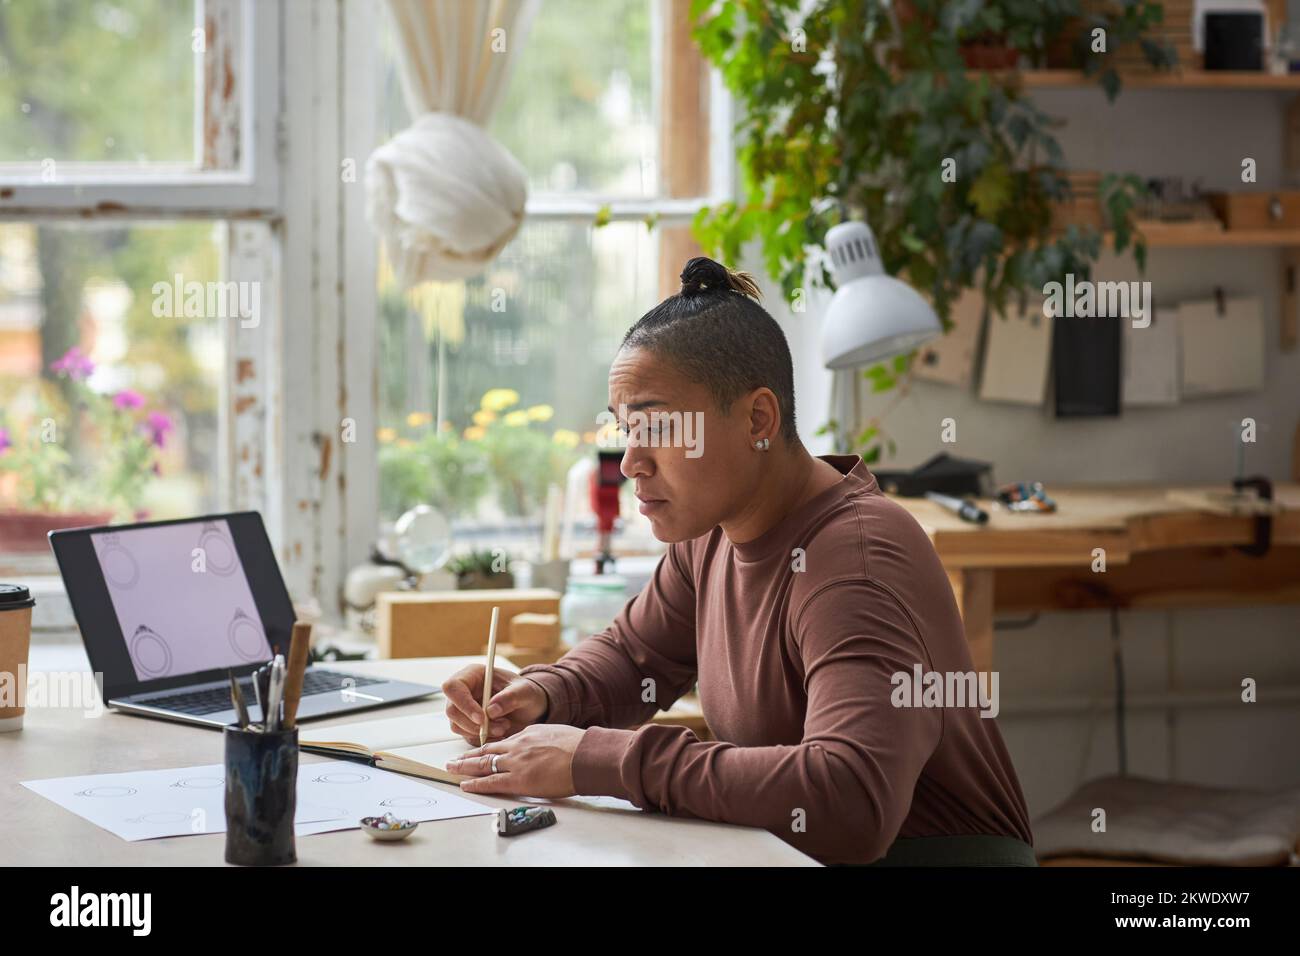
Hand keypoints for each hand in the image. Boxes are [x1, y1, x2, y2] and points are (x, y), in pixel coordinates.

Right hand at [441, 664, 547, 743]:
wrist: (529, 708)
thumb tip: (492, 709)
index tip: (482, 718)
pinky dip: (482, 739)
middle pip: (452, 710)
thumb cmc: (525, 693)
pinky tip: (499, 734)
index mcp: (473, 674)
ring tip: (504, 727)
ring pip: (457, 726)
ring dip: (480, 733)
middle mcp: (464, 691)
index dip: (464, 703)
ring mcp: (463, 709)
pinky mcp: (467, 724)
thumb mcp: (525, 691)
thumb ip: (510, 697)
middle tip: (499, 727)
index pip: (453, 687)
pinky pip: (466, 736)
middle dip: (474, 724)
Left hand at [447, 724, 584, 797]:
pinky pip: (491, 781)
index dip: (487, 747)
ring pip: (484, 763)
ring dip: (465, 766)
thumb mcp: (556, 734)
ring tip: (452, 769)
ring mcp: (517, 762)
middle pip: (487, 749)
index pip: (502, 741)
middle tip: (454, 759)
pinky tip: (465, 785)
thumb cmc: (579, 747)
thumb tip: (538, 746)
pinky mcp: (519, 779)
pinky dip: (476, 783)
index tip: (478, 751)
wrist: (586, 756)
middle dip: (468, 755)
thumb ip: (542, 739)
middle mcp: (518, 745)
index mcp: (528, 734)